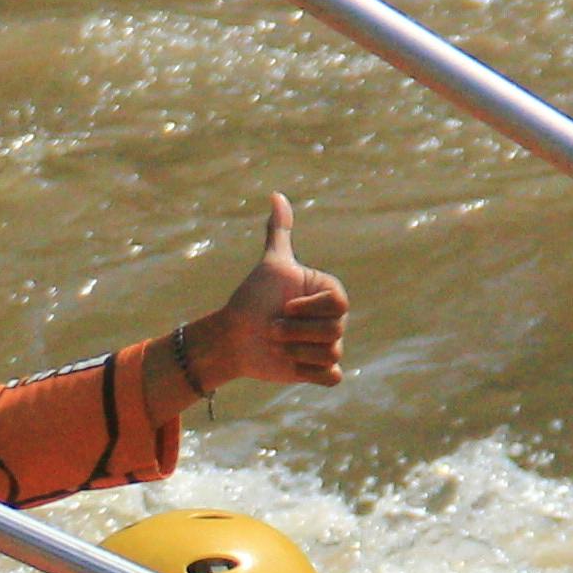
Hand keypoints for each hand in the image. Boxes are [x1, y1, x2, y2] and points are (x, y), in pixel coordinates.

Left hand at [176, 194, 351, 400]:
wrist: (234, 336)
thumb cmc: (253, 299)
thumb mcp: (270, 265)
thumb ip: (279, 233)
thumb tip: (276, 195)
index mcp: (329, 294)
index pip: (338, 305)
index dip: (307, 310)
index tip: (284, 306)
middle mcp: (334, 320)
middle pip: (334, 331)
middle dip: (295, 332)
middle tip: (272, 329)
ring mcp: (329, 346)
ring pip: (330, 354)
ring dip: (295, 351)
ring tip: (276, 345)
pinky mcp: (321, 372)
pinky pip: (330, 377)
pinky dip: (309, 372)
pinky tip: (290, 363)